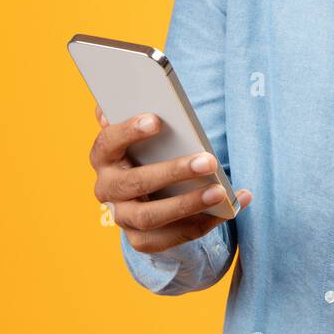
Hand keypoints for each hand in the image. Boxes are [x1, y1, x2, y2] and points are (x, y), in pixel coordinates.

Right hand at [89, 103, 252, 254]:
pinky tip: (230, 207)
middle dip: (173, 172)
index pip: (108, 142)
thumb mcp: (144, 132)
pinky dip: (203, 223)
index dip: (129, 131)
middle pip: (135, 183)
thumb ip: (139, 113)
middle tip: (209, 161)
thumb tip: (133, 93)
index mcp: (104, 156)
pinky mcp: (142, 240)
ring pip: (151, 217)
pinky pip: (173, 236)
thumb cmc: (151, 150)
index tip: (157, 119)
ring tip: (221, 192)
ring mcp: (123, 217)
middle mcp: (107, 189)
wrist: (148, 193)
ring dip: (188, 204)